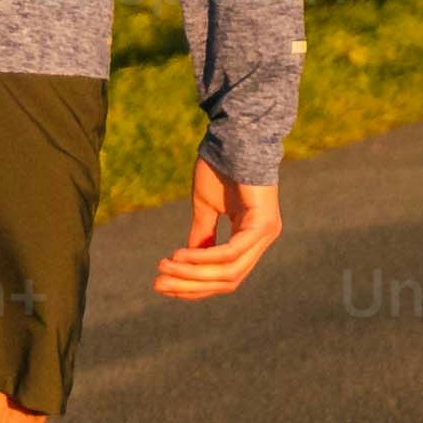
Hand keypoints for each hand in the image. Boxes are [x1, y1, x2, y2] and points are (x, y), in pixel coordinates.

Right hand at [152, 162, 283, 300]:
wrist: (234, 136)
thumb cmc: (221, 167)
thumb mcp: (206, 208)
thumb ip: (202, 236)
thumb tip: (187, 262)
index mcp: (251, 237)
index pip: (225, 276)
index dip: (195, 286)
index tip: (165, 287)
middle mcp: (262, 240)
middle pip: (227, 280)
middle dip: (190, 285)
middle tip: (157, 285)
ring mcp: (266, 233)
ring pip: (228, 272)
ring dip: (193, 274)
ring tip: (165, 268)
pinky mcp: (263, 224)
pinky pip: (231, 253)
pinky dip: (203, 258)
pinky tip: (180, 256)